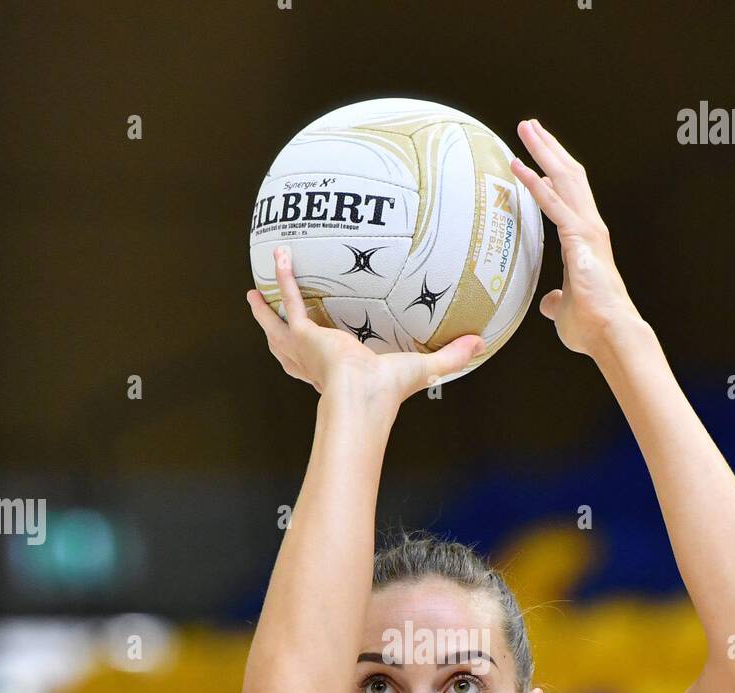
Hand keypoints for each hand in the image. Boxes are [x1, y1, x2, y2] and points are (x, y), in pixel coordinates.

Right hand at [246, 247, 483, 406]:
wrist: (361, 396)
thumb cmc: (387, 392)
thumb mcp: (423, 368)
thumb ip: (450, 356)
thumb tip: (481, 343)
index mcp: (338, 375)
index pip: (326, 366)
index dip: (322, 359)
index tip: (324, 350)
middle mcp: (316, 364)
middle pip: (290, 351)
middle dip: (278, 335)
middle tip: (268, 317)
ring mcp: (304, 350)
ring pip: (277, 330)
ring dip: (265, 314)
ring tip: (252, 296)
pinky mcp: (301, 334)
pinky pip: (290, 300)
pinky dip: (284, 277)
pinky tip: (280, 254)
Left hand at [511, 118, 640, 356]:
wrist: (610, 334)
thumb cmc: (593, 326)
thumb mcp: (566, 309)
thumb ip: (557, 301)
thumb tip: (549, 304)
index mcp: (586, 240)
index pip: (568, 197)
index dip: (552, 176)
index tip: (536, 160)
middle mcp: (590, 227)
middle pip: (568, 176)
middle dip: (549, 149)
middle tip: (529, 126)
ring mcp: (587, 230)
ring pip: (564, 178)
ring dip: (543, 151)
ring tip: (525, 128)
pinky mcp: (579, 238)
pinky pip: (552, 204)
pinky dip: (534, 183)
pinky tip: (518, 166)